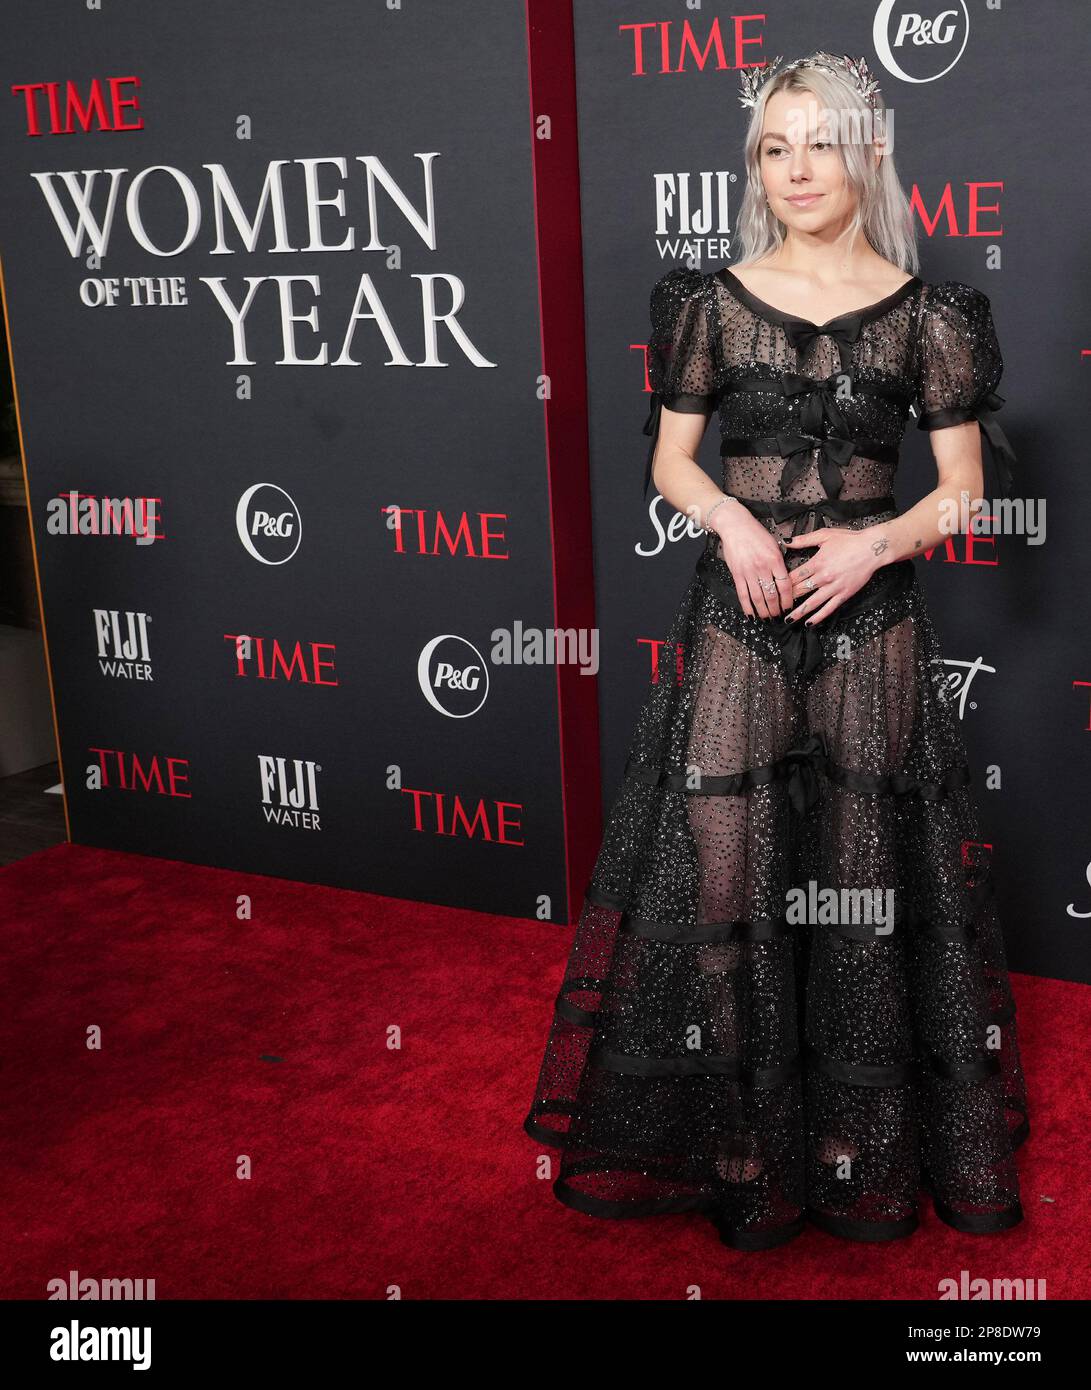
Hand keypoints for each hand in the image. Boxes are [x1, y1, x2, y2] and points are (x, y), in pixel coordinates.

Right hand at [712, 502, 793, 618]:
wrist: (736, 526)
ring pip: (758, 597)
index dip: (787, 599)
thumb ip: (779, 563)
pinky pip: (743, 594)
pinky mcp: (737, 574)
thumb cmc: (756, 533)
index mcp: (775, 559)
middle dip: (776, 609)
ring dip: (763, 611)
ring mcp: (748, 572)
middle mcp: (762, 567)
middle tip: (778, 616)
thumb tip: (784, 580)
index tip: (789, 607)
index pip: (784, 585)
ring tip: (767, 619)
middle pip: (771, 594)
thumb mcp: (774, 545)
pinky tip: (751, 615)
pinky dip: (747, 607)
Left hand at [781, 524, 883, 624]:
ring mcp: (834, 587)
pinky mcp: (844, 594)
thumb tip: (786, 542)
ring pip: (812, 603)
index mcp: (816, 562)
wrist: (872, 548)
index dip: (782, 585)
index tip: (773, 591)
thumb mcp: (824, 535)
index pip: (794, 576)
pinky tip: (810, 623)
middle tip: (776, 608)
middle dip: (786, 600)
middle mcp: (823, 576)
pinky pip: (829, 608)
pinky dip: (819, 617)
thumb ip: (803, 540)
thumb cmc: (849, 540)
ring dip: (799, 613)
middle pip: (800, 591)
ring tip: (788, 620)